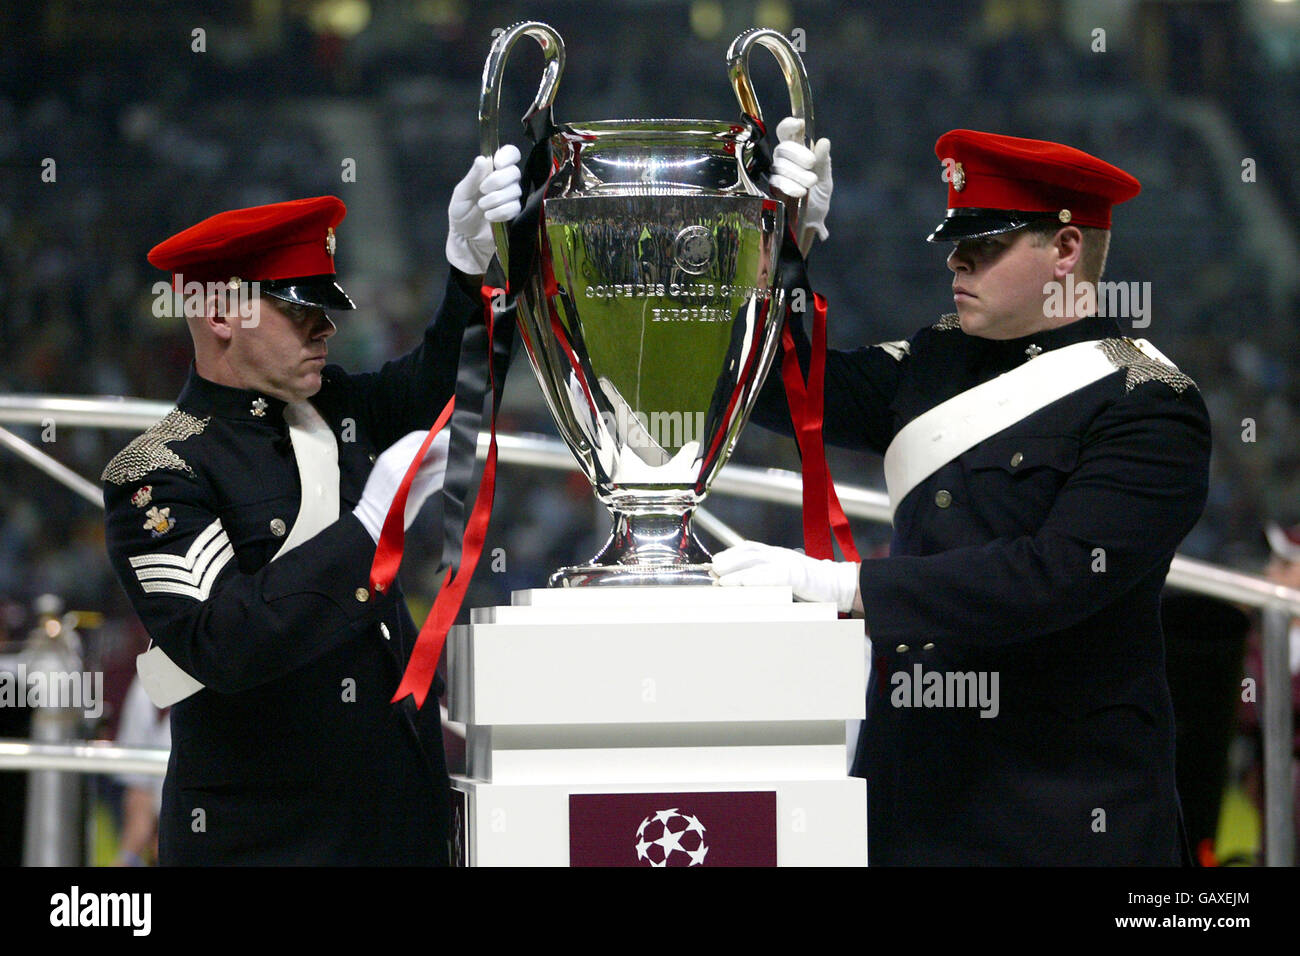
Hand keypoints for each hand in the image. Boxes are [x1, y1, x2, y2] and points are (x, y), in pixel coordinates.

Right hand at [353, 429, 451, 541]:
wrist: (369, 522)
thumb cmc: (379, 500)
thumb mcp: (387, 474)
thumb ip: (406, 463)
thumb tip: (428, 455)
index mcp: (389, 456)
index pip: (416, 437)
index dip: (433, 437)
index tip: (445, 440)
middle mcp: (396, 463)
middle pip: (428, 446)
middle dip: (444, 446)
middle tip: (456, 450)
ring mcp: (405, 477)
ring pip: (435, 462)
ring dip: (448, 461)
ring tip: (458, 462)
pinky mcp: (414, 493)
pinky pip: (436, 480)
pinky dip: (446, 478)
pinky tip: (453, 478)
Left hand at [446, 145, 522, 274]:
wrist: (466, 239)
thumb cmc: (461, 213)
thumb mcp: (461, 193)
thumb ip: (472, 177)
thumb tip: (482, 158)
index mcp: (491, 171)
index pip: (511, 154)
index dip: (508, 156)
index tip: (497, 164)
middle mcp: (505, 182)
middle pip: (514, 172)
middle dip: (497, 181)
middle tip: (482, 191)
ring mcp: (512, 198)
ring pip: (515, 191)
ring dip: (495, 200)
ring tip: (482, 208)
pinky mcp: (515, 213)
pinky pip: (515, 208)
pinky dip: (500, 212)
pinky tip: (489, 217)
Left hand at [713, 540, 858, 612]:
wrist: (840, 585)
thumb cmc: (815, 585)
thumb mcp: (787, 578)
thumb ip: (769, 579)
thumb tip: (746, 586)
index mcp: (778, 554)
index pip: (750, 548)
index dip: (731, 553)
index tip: (716, 560)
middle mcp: (781, 554)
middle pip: (749, 552)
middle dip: (729, 560)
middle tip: (713, 569)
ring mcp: (789, 562)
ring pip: (757, 563)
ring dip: (736, 571)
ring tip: (721, 579)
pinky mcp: (797, 574)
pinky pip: (772, 576)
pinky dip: (756, 579)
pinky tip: (743, 583)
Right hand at [770, 116, 831, 242]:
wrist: (811, 225)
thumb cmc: (817, 201)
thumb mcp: (825, 181)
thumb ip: (823, 162)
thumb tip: (823, 142)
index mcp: (798, 153)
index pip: (787, 133)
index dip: (789, 125)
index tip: (798, 124)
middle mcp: (784, 162)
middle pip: (782, 148)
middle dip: (797, 153)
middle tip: (811, 163)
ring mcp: (776, 176)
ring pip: (779, 165)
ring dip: (796, 172)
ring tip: (811, 182)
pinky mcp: (771, 191)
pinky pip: (776, 183)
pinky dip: (788, 185)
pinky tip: (800, 191)